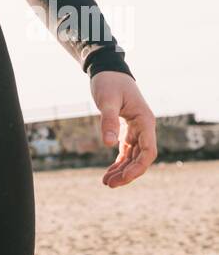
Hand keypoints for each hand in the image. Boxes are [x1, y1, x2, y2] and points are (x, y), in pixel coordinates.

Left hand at [90, 72, 156, 186]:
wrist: (108, 70)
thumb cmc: (109, 82)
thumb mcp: (107, 100)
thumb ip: (108, 120)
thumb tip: (109, 144)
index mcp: (145, 121)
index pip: (148, 151)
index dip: (138, 167)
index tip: (123, 178)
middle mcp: (144, 128)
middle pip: (141, 158)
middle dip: (127, 173)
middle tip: (109, 184)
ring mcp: (137, 130)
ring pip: (133, 157)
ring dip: (122, 170)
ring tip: (106, 182)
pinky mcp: (127, 130)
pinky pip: (126, 151)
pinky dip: (119, 162)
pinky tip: (109, 173)